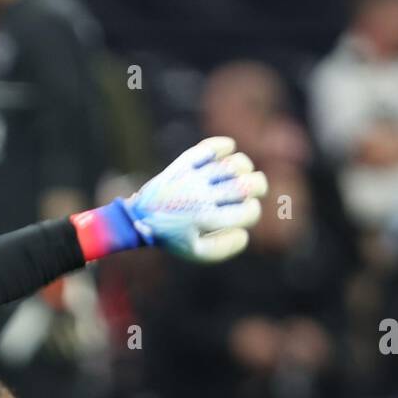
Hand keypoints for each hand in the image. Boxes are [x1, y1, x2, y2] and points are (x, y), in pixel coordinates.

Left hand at [122, 136, 267, 261]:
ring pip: (234, 163)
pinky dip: (224, 145)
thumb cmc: (173, 237)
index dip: (253, 211)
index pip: (249, 211)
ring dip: (244, 167)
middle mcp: (202, 197)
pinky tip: (228, 150)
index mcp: (207, 220)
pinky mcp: (184, 164)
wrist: (140, 218)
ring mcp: (194, 178)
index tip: (245, 211)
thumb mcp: (197, 252)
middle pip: (248, 184)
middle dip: (258, 186)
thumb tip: (245, 234)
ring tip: (239, 173)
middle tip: (253, 189)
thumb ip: (224, 247)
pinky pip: (210, 147)